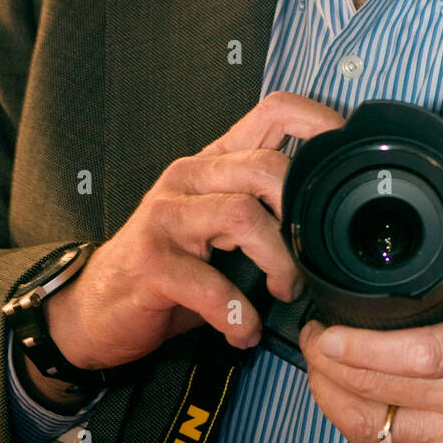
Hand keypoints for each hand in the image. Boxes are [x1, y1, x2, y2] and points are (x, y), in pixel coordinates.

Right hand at [44, 92, 344, 370]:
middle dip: (301, 217)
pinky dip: (238, 315)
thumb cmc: (168, 266)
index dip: (317, 122)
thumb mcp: (218, 226)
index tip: (347, 149)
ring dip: (278, 264)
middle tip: (309, 262)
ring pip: (244, 217)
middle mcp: (189, 178)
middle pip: (267, 167)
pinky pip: (211, 285)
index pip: (272, 112)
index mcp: (213, 162)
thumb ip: (264, 209)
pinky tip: (243, 330)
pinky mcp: (150, 262)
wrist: (95, 307)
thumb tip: (331, 220)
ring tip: (282, 293)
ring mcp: (165, 217)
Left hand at [300, 192, 442, 442]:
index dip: (355, 345)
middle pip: (377, 388)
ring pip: (369, 427)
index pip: (412, 354)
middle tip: (312, 333)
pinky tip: (341, 402)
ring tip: (318, 364)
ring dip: (330, 395)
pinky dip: (352, 428)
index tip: (325, 327)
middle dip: (327, 361)